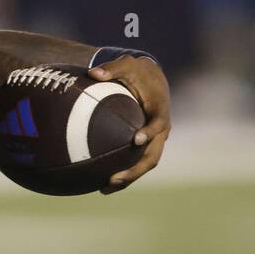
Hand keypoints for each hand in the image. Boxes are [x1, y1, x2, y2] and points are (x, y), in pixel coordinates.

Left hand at [88, 55, 170, 192]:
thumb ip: (111, 68)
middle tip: (114, 177)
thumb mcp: (126, 64)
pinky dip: (123, 172)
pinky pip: (137, 162)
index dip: (149, 133)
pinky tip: (101, 183)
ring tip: (104, 188)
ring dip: (128, 178)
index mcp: (160, 110)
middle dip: (135, 169)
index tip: (136, 140)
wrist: (152, 79)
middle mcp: (161, 129)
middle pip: (153, 155)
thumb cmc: (137, 71)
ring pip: (145, 164)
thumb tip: (92, 73)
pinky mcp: (147, 145)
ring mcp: (155, 140)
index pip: (158, 124)